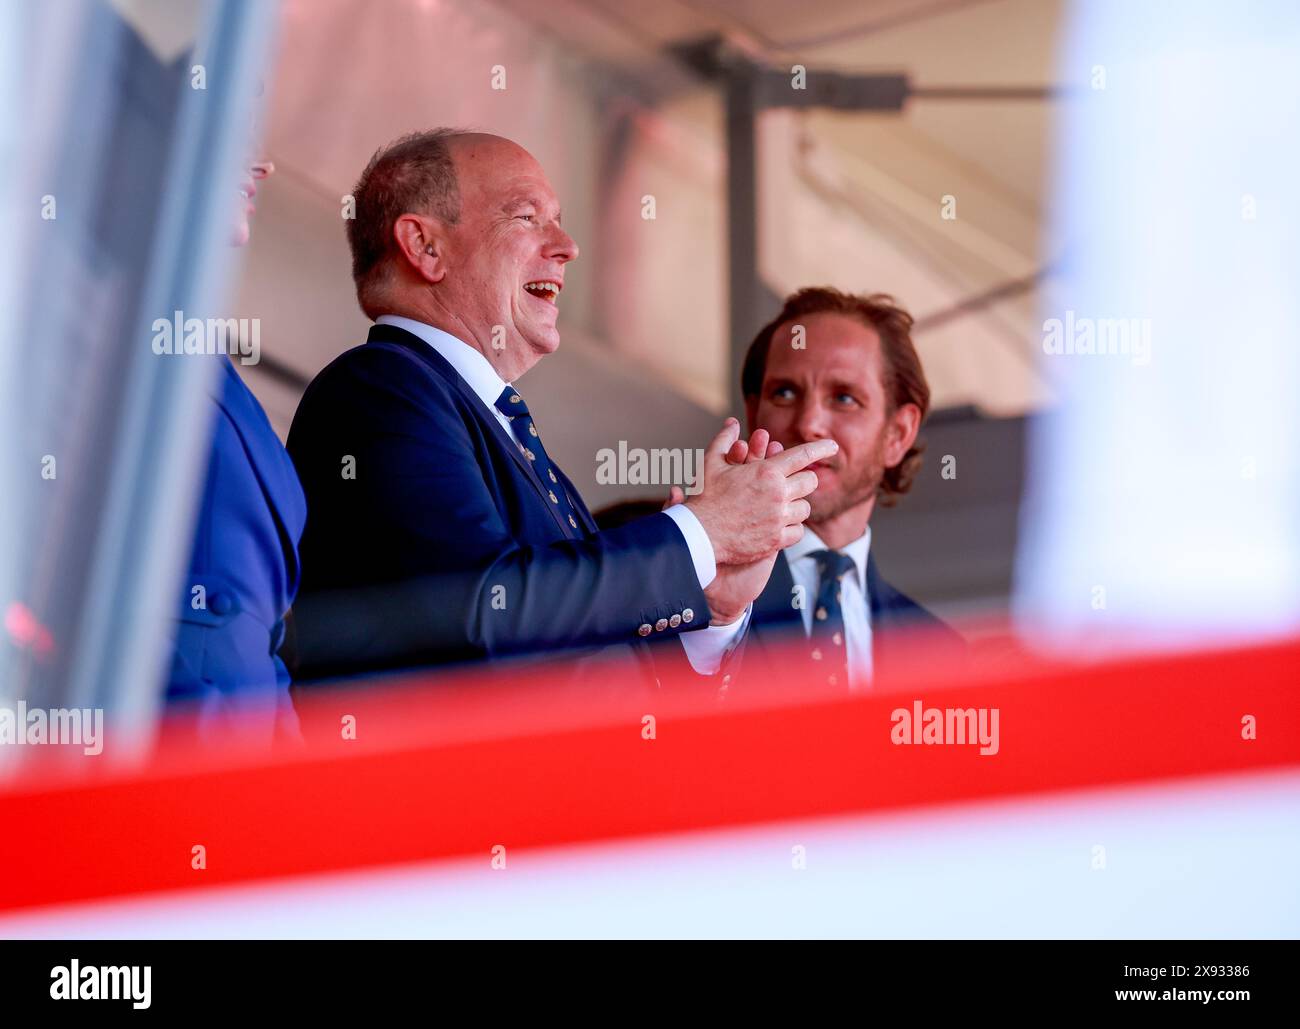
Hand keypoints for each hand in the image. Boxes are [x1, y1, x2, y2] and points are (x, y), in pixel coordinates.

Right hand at [683, 418, 834, 566]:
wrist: (699, 534)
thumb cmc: (704, 497)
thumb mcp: (711, 463)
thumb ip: (724, 440)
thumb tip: (731, 423)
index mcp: (767, 472)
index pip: (804, 455)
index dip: (822, 448)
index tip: (833, 446)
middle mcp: (778, 494)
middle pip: (810, 482)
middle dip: (804, 480)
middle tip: (795, 483)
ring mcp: (778, 518)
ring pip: (806, 508)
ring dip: (797, 505)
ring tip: (784, 506)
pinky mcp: (775, 540)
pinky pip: (798, 531)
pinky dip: (793, 528)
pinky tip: (781, 525)